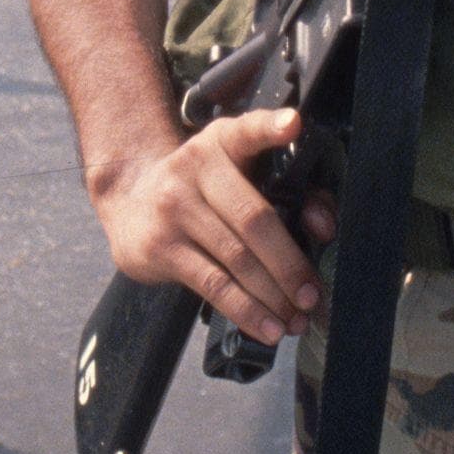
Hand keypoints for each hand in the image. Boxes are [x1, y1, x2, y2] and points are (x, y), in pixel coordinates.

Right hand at [93, 110, 339, 346]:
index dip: (270, 127)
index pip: (248, 132)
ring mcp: (173, 208)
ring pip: (236, 259)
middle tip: (314, 296)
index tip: (292, 125)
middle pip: (254, 218)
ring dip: (273, 296)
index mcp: (221, 142)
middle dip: (290, 264)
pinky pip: (213, 284)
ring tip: (297, 320)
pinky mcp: (159, 247)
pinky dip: (246, 311)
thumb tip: (323, 226)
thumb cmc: (204, 192)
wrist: (129, 203)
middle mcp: (193, 168)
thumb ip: (289, 189)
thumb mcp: (236, 174)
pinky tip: (268, 328)